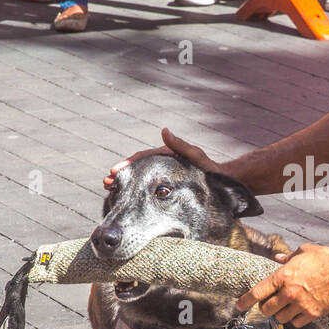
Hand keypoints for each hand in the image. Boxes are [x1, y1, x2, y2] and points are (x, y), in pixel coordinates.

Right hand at [104, 128, 223, 188]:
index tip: (115, 171)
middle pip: (137, 167)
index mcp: (166, 154)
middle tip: (107, 182)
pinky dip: (136, 189)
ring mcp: (163, 174)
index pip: (142, 157)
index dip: (128, 163)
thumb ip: (180, 145)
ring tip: (111, 190)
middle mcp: (162, 162)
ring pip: (140, 177)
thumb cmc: (210, 169)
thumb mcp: (196, 156)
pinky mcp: (166, 184)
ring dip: (126, 182)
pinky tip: (127, 198)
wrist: (221, 181)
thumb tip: (164, 131)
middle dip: (122, 174)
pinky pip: (147, 185)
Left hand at [234, 244, 328, 326]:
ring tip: (289, 307)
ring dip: (282, 314)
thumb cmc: (327, 258)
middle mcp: (289, 292)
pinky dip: (296, 319)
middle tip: (271, 304)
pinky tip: (301, 311)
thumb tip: (277, 258)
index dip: (245, 300)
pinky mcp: (313, 313)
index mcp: (284, 276)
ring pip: (281, 318)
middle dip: (266, 308)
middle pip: (266, 309)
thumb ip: (287, 257)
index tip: (238, 305)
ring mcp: (301, 304)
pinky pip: (297, 323)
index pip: (257, 292)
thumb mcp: (304, 251)